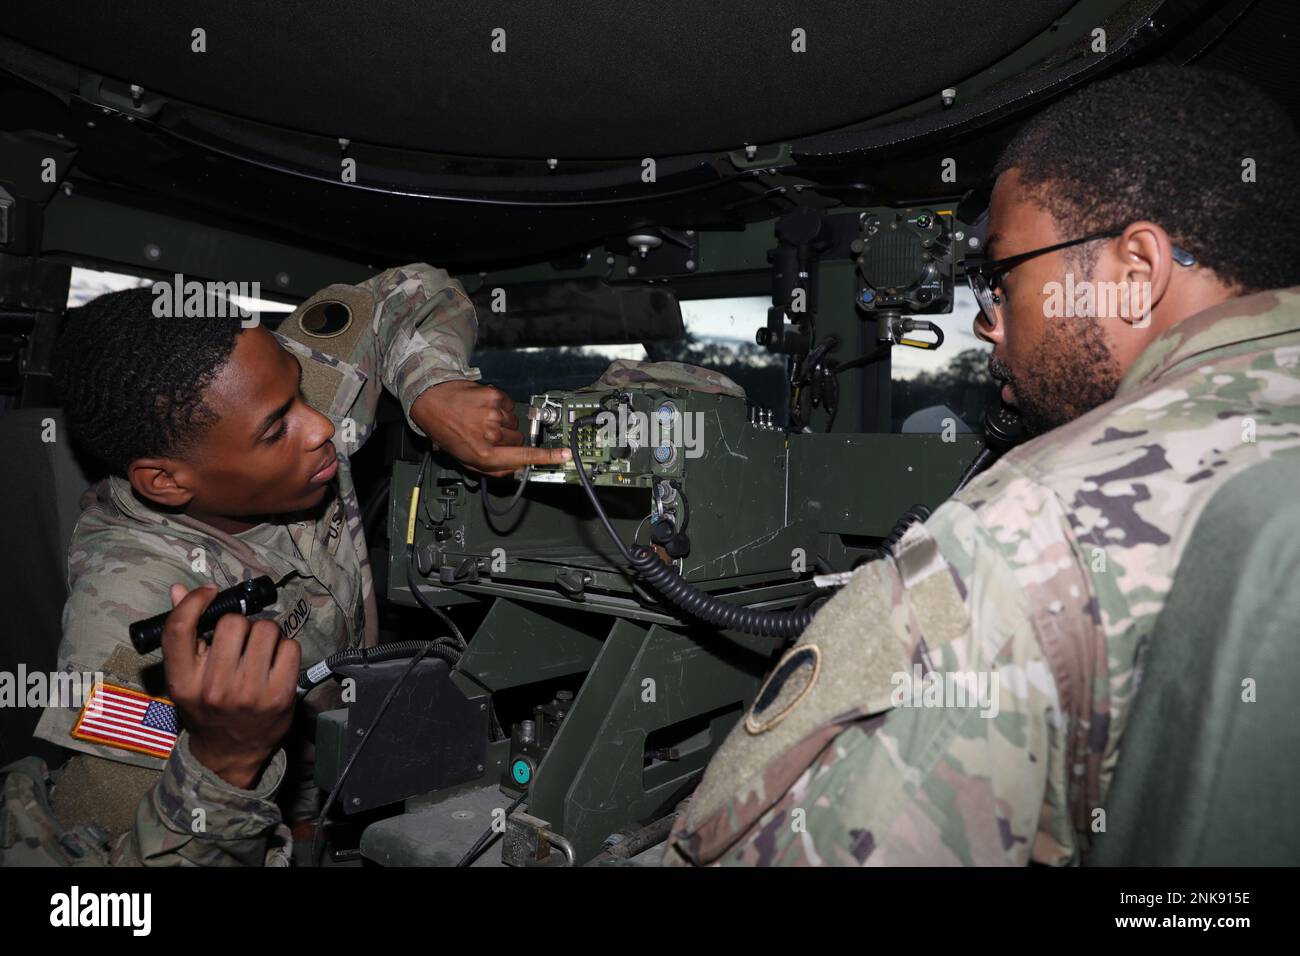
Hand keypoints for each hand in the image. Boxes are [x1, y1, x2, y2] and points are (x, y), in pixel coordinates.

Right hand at [161, 584, 300, 788]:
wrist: (230, 754)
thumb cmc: (207, 709)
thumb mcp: (186, 679)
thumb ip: (183, 636)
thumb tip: (180, 589)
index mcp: (183, 682)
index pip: (180, 628)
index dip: (194, 602)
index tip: (208, 593)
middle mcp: (214, 688)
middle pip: (233, 622)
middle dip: (239, 624)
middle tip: (239, 641)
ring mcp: (250, 693)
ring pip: (266, 629)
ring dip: (265, 634)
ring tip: (258, 652)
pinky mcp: (280, 696)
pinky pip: (291, 646)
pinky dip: (286, 648)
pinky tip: (275, 664)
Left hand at [412, 380, 570, 476]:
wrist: (431, 402)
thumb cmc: (446, 432)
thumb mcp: (465, 460)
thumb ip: (493, 468)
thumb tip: (517, 468)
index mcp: (484, 454)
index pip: (524, 457)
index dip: (547, 457)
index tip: (564, 455)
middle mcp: (491, 435)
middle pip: (519, 441)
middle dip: (510, 441)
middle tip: (490, 436)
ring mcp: (493, 414)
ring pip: (514, 423)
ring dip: (503, 423)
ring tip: (482, 420)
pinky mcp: (494, 396)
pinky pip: (509, 406)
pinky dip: (500, 408)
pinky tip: (484, 409)